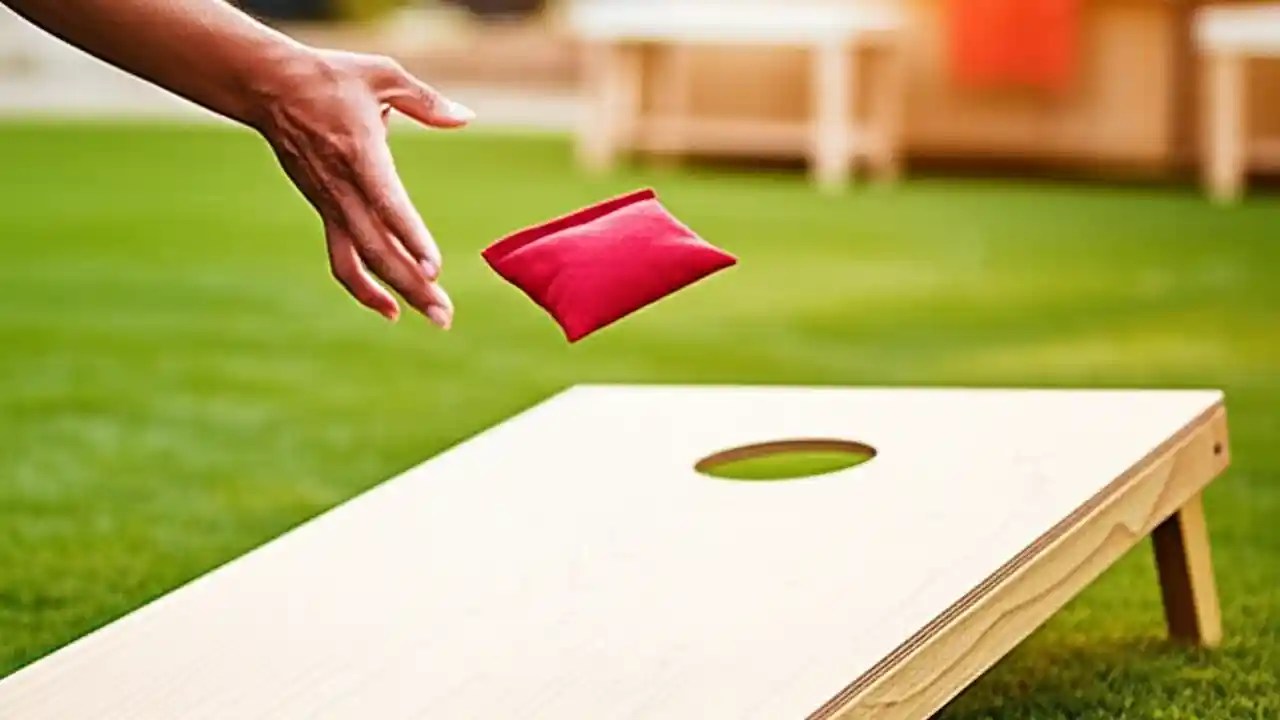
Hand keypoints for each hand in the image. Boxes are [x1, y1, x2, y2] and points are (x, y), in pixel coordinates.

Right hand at [255, 49, 472, 327]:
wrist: (269, 87)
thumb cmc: (330, 77)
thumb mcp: (383, 75)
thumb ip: (426, 101)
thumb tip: (465, 117)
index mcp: (360, 154)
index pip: (387, 203)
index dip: (410, 237)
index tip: (434, 267)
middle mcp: (344, 188)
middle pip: (378, 248)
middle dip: (414, 285)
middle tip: (446, 316)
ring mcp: (332, 204)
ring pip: (363, 261)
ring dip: (398, 293)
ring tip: (436, 317)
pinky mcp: (326, 211)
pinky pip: (343, 259)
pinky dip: (364, 288)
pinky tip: (391, 308)